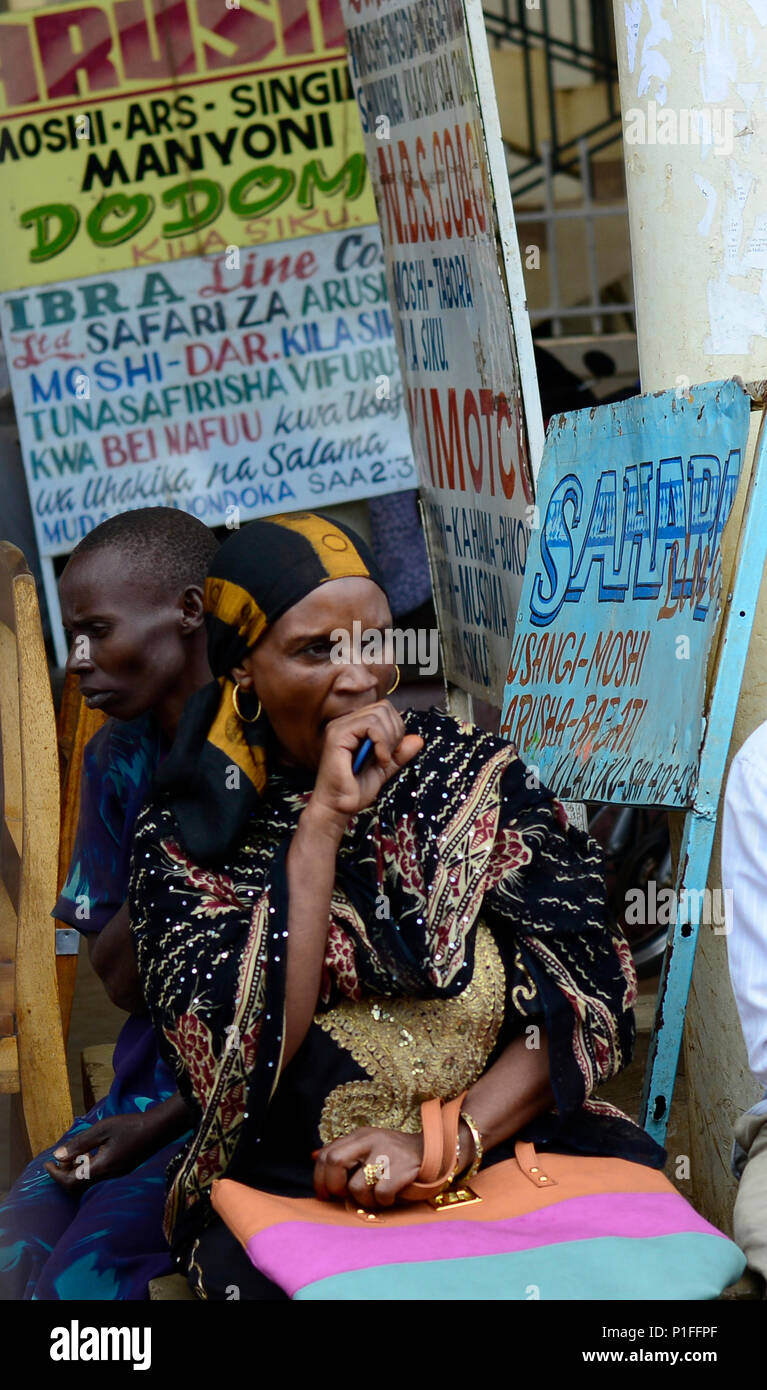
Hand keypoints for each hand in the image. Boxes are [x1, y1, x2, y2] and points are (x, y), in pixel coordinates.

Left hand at [44, 1111, 164, 1188]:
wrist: (159, 1129)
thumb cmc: (131, 1125)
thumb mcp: (102, 1129)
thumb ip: (80, 1143)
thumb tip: (58, 1155)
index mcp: (102, 1167)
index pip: (71, 1182)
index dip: (56, 1175)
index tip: (47, 1163)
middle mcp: (109, 1176)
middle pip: (78, 1185)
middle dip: (63, 1174)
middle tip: (56, 1159)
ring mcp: (117, 1174)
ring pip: (88, 1181)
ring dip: (75, 1171)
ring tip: (71, 1154)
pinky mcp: (122, 1169)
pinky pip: (98, 1175)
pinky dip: (87, 1167)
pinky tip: (88, 1153)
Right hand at [308, 701, 423, 831]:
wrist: (338, 807)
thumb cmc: (355, 790)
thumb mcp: (384, 768)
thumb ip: (399, 753)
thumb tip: (418, 739)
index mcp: (353, 727)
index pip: (384, 710)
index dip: (396, 728)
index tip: (392, 752)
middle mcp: (345, 722)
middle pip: (383, 707)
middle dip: (395, 731)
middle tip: (389, 755)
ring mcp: (339, 726)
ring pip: (378, 714)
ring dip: (388, 738)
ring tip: (383, 759)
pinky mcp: (338, 735)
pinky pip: (369, 724)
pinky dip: (382, 741)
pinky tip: (380, 759)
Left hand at [313, 1126, 422, 1209]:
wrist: (434, 1151)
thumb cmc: (395, 1155)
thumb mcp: (368, 1147)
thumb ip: (343, 1152)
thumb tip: (312, 1157)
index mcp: (360, 1135)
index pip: (327, 1153)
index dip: (319, 1178)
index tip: (323, 1195)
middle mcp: (371, 1140)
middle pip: (334, 1161)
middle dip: (334, 1186)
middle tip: (344, 1196)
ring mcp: (387, 1153)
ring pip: (357, 1186)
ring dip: (364, 1200)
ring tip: (375, 1197)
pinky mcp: (402, 1168)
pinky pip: (381, 1194)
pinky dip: (384, 1202)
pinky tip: (391, 1196)